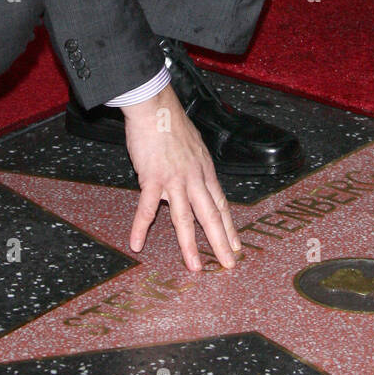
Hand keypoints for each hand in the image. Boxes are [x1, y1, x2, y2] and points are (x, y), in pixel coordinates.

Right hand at [123, 83, 241, 272]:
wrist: (155, 107)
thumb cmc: (171, 123)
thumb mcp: (194, 145)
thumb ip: (195, 166)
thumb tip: (194, 178)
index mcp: (204, 171)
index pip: (220, 204)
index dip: (229, 227)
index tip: (237, 245)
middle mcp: (194, 178)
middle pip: (210, 215)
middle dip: (221, 242)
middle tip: (229, 264)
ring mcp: (174, 180)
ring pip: (184, 218)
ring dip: (189, 245)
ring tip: (194, 267)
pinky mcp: (152, 178)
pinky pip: (147, 207)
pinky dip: (141, 227)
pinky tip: (136, 243)